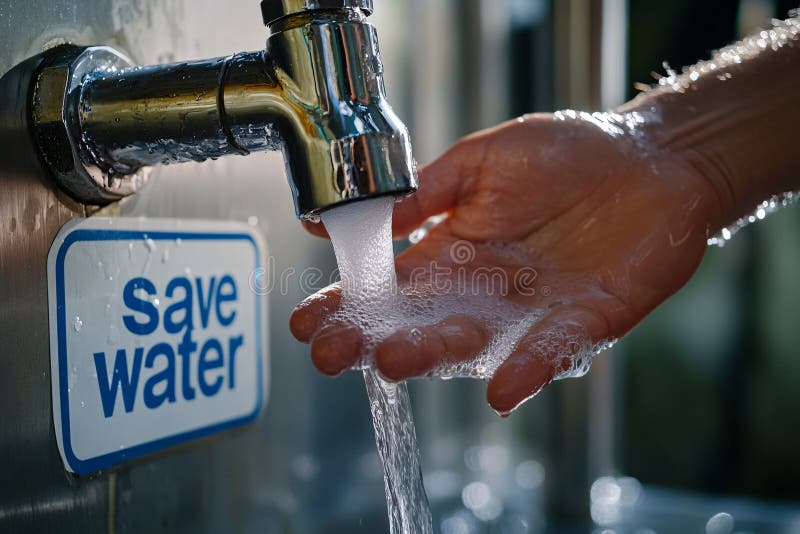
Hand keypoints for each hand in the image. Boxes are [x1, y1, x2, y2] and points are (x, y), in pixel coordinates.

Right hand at [290, 112, 720, 414]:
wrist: (647, 160)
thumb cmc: (564, 153)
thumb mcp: (479, 162)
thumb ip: (420, 194)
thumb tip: (336, 214)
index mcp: (450, 250)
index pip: (387, 288)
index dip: (347, 305)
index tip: (307, 322)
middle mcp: (479, 290)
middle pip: (418, 326)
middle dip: (373, 342)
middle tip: (331, 355)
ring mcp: (527, 312)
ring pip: (470, 344)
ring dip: (432, 356)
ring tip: (392, 359)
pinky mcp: (582, 323)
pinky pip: (549, 353)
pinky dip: (525, 371)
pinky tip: (498, 390)